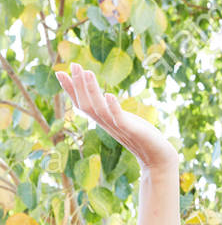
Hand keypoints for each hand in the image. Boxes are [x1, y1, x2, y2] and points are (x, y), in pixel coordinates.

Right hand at [57, 63, 176, 168]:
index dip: (70, 90)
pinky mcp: (132, 131)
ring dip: (92, 91)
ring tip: (87, 72)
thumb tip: (106, 97)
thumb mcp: (123, 120)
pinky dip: (113, 107)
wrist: (158, 159)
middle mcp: (107, 125)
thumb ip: (112, 111)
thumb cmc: (142, 138)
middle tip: (74, 65)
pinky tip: (110, 95)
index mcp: (103, 121)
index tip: (59, 72)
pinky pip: (119, 119)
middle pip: (86, 105)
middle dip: (78, 85)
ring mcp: (118, 128)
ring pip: (99, 110)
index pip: (81, 104)